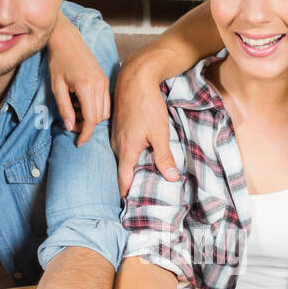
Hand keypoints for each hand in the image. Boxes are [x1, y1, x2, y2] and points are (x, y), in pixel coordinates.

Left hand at [48, 16, 108, 145]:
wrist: (68, 41)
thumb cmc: (58, 62)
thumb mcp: (57, 87)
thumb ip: (64, 108)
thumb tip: (70, 127)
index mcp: (86, 87)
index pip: (90, 119)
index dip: (85, 134)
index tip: (78, 143)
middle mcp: (99, 85)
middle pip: (98, 118)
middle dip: (86, 126)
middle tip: (71, 123)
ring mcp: (105, 82)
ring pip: (104, 112)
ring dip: (91, 119)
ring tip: (75, 112)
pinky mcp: (105, 80)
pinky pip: (106, 103)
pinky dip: (96, 109)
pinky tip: (82, 104)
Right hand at [113, 59, 178, 195]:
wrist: (136, 78)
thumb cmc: (147, 104)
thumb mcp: (160, 132)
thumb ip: (163, 157)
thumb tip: (171, 179)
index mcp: (126, 150)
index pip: (123, 181)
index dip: (126, 196)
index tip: (130, 210)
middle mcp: (117, 145)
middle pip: (122, 172)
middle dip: (130, 185)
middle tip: (142, 200)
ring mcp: (116, 136)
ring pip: (123, 159)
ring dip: (132, 170)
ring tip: (143, 182)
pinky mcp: (119, 128)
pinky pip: (124, 148)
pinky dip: (131, 157)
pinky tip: (142, 158)